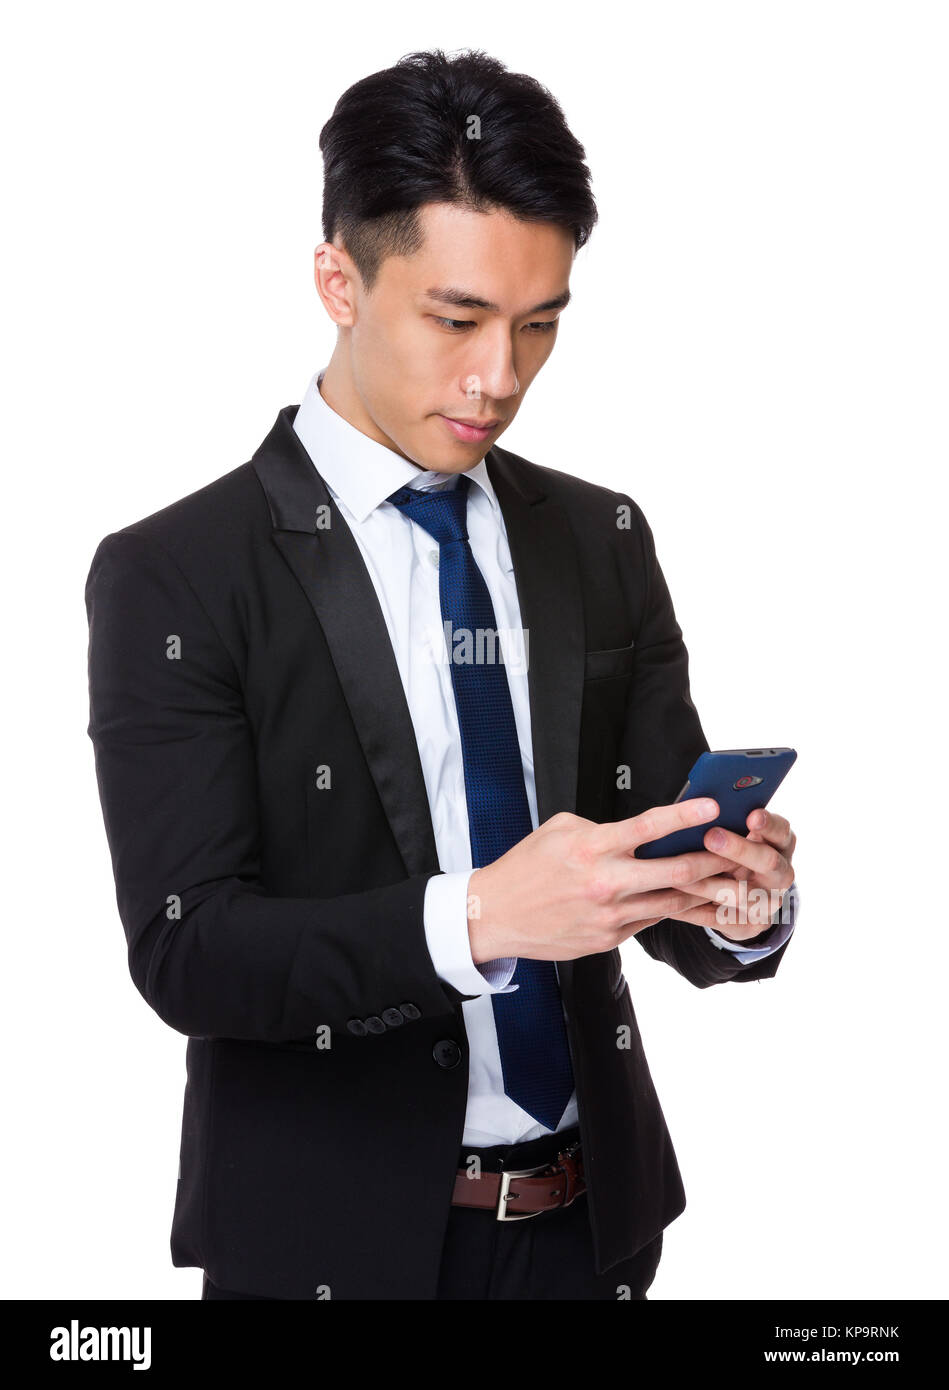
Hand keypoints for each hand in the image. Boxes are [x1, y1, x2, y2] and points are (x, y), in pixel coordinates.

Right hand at [467, 797, 735, 962]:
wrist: (495, 915)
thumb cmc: (527, 867)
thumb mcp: (560, 829)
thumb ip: (602, 828)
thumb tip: (638, 831)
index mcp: (592, 848)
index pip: (648, 827)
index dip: (685, 815)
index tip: (714, 806)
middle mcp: (605, 882)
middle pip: (675, 871)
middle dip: (713, 860)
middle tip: (739, 850)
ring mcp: (609, 915)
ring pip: (672, 903)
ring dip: (705, 892)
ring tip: (732, 880)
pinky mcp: (609, 939)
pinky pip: (650, 921)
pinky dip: (674, 910)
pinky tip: (694, 901)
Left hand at [666, 808, 796, 941]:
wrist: (744, 897)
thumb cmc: (734, 852)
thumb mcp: (741, 834)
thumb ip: (730, 821)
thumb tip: (699, 804)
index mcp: (781, 845)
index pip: (782, 831)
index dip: (768, 824)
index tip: (751, 815)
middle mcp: (780, 874)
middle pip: (768, 861)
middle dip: (739, 849)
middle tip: (711, 836)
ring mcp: (768, 903)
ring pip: (741, 894)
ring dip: (708, 884)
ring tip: (679, 875)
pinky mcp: (749, 926)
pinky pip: (719, 919)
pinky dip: (693, 910)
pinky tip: (669, 902)